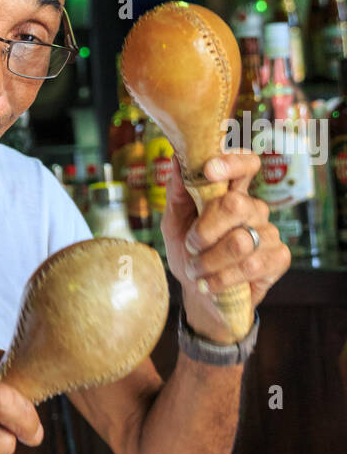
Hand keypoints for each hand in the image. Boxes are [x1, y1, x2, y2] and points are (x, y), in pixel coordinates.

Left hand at [162, 151, 289, 343]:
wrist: (199, 293)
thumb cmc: (189, 253)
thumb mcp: (174, 224)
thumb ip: (177, 194)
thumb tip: (176, 160)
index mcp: (232, 193)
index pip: (246, 165)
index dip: (232, 163)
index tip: (208, 170)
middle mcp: (254, 209)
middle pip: (236, 204)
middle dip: (204, 231)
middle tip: (191, 247)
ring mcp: (269, 233)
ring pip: (239, 242)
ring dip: (208, 261)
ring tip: (196, 271)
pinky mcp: (279, 258)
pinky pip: (250, 266)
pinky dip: (221, 279)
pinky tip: (210, 284)